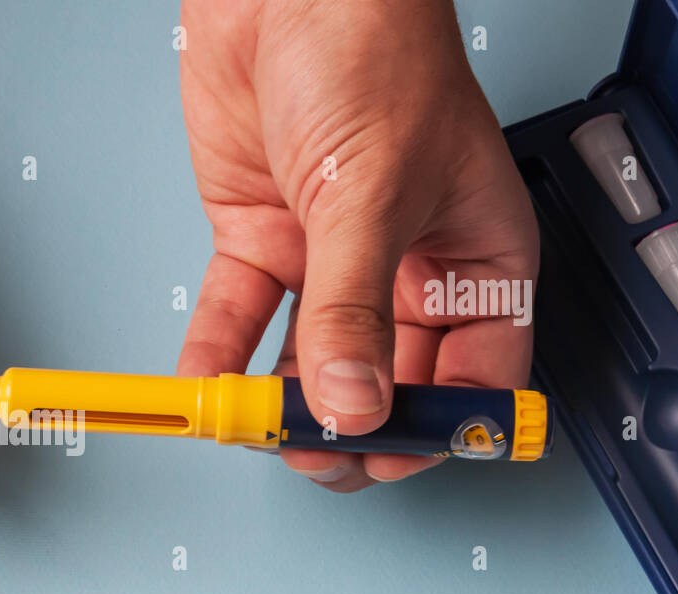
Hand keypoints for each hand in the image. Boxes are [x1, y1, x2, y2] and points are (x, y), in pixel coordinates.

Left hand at [178, 0, 537, 490]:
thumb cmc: (370, 51)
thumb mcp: (372, 194)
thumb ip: (353, 311)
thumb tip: (353, 406)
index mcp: (472, 260)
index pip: (469, 377)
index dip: (431, 428)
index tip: (384, 457)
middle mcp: (403, 272)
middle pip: (382, 384)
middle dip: (345, 427)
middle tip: (309, 452)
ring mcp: (329, 263)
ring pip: (307, 364)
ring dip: (277, 404)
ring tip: (251, 427)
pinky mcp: (263, 243)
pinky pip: (240, 319)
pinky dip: (219, 355)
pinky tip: (206, 385)